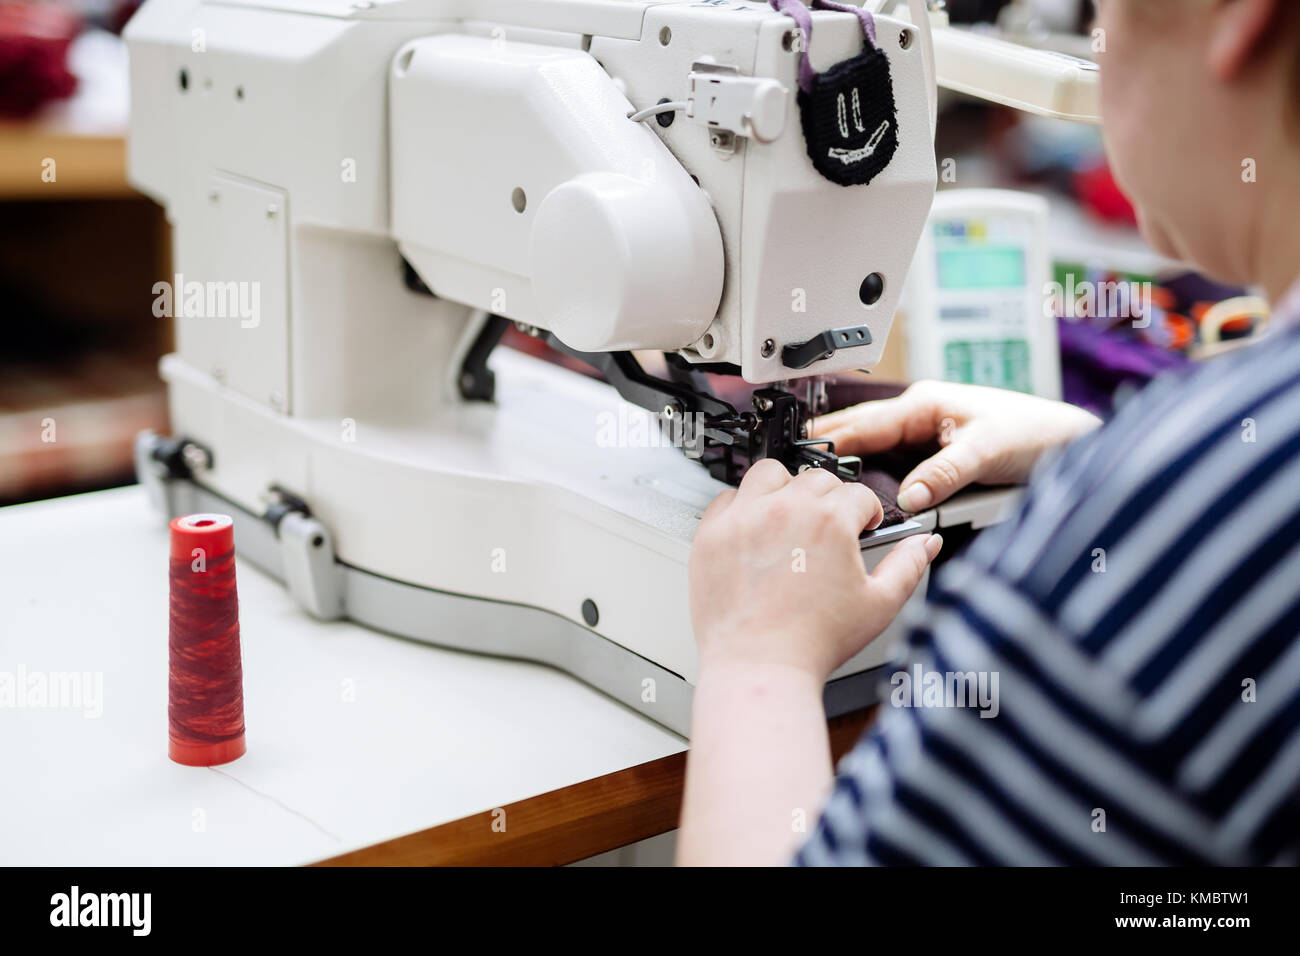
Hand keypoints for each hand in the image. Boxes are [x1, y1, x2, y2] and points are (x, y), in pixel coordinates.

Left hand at [689, 460, 941, 682]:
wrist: (759, 666)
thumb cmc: (814, 642)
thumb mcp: (879, 605)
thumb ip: (908, 566)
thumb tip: (927, 544)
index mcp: (829, 521)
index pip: (858, 494)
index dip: (867, 513)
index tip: (862, 527)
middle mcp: (785, 510)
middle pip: (817, 479)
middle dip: (831, 499)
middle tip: (829, 529)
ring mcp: (744, 518)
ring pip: (769, 474)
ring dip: (785, 488)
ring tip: (790, 517)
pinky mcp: (712, 533)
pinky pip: (728, 498)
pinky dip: (743, 508)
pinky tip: (753, 530)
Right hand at [813, 381, 1101, 511]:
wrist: (1070, 439)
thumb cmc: (1036, 430)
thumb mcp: (986, 451)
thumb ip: (944, 473)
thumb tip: (909, 497)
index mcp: (925, 403)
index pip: (865, 424)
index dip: (831, 440)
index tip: (799, 455)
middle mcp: (921, 413)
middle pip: (860, 429)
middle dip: (826, 442)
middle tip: (787, 462)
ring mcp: (925, 431)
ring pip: (872, 444)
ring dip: (845, 455)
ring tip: (811, 475)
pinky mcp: (934, 450)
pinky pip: (890, 459)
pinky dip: (868, 468)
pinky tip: (854, 483)